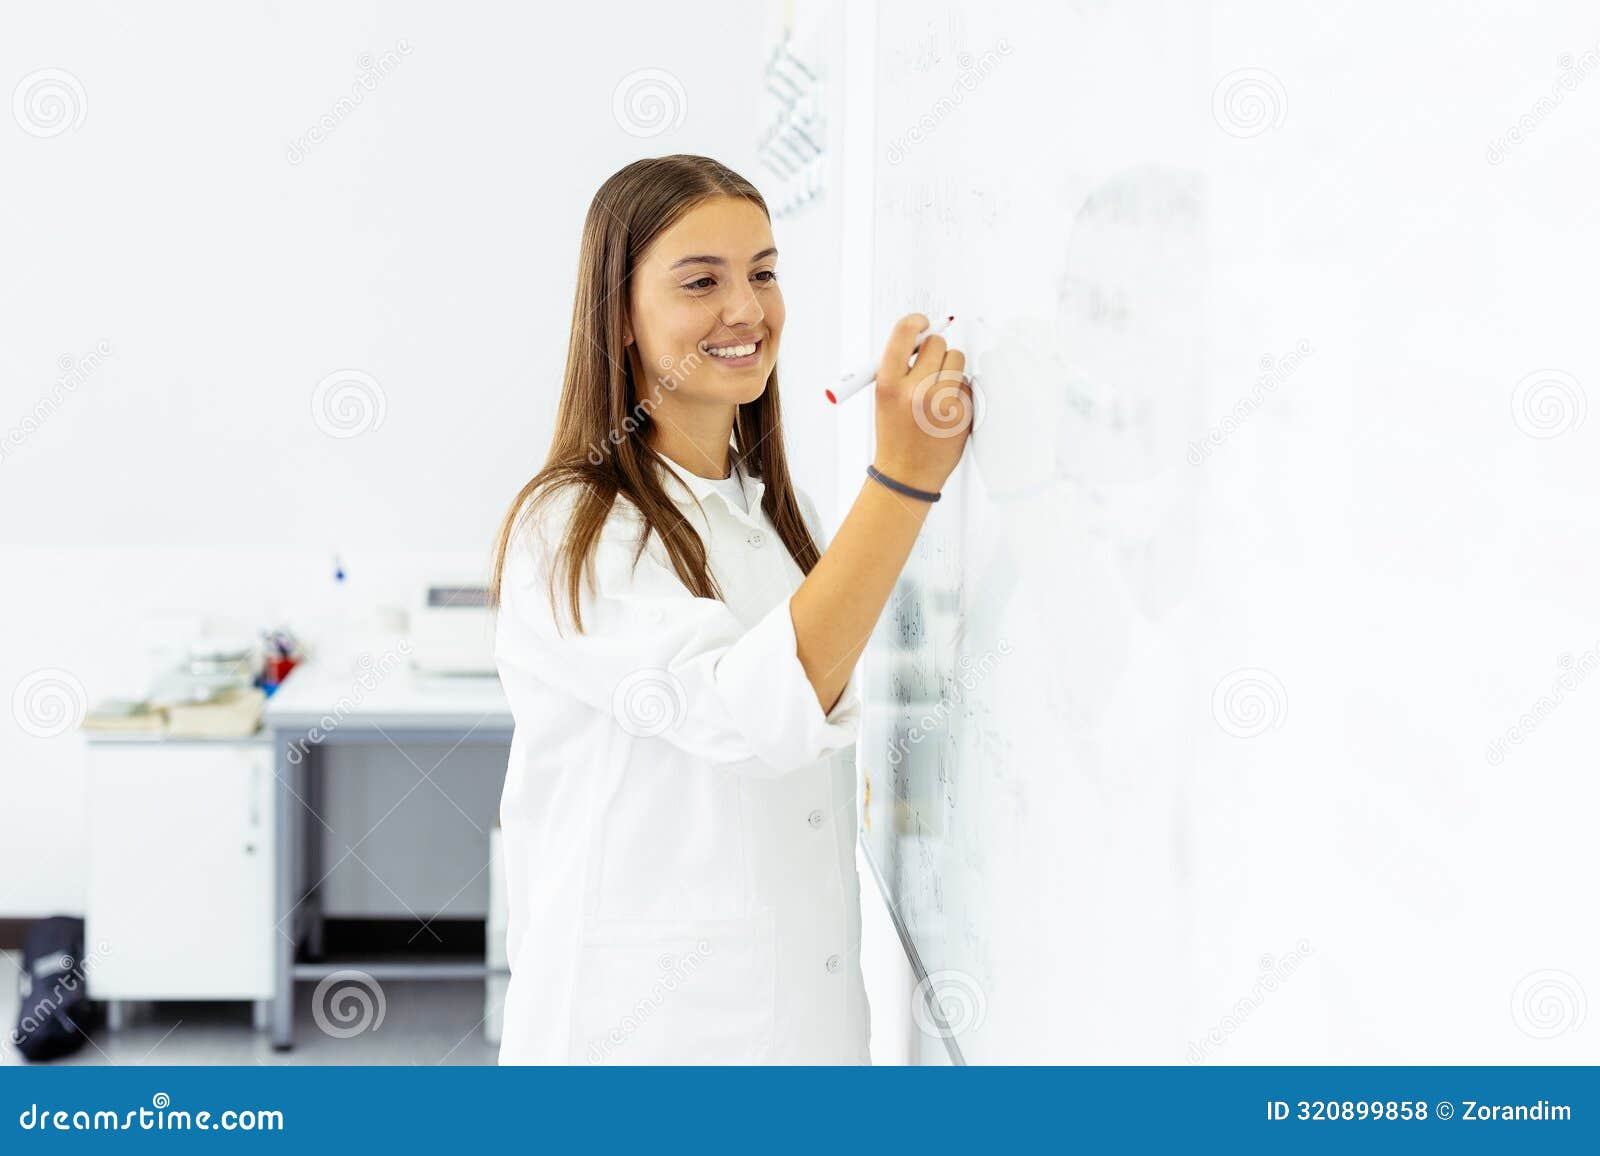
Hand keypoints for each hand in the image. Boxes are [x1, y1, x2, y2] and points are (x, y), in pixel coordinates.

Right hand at [871, 313, 974, 495]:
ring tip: (937, 391)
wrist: (907, 474)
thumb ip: (900, 365)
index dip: (917, 322)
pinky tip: (946, 410)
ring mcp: (942, 402)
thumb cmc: (895, 434)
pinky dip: (959, 391)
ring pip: (957, 359)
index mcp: (889, 384)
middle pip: (937, 343)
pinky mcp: (962, 412)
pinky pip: (967, 383)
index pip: (905, 332)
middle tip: (928, 368)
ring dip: (949, 368)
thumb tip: (923, 332)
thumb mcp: (885, 397)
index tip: (922, 323)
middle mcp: (915, 390)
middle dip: (934, 351)